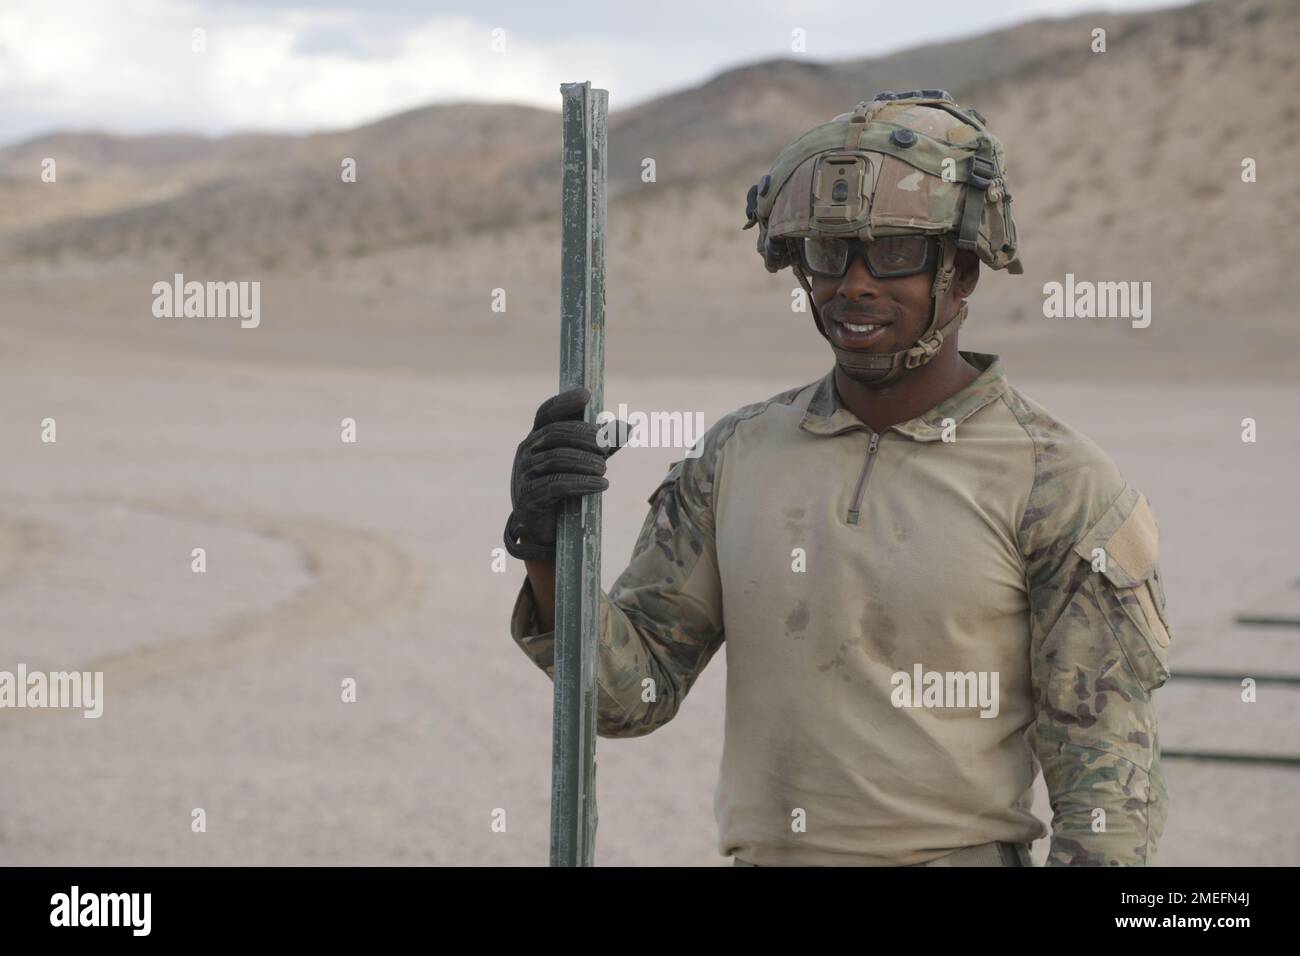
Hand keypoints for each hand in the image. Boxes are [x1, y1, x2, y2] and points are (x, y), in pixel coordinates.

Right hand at [504, 387, 622, 560]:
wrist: (544, 527)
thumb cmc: (564, 487)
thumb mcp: (584, 461)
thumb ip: (602, 444)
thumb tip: (629, 426)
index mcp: (538, 436)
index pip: (547, 412)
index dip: (564, 402)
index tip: (587, 396)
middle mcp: (527, 450)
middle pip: (556, 433)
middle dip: (585, 437)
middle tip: (606, 449)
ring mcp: (524, 473)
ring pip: (557, 458)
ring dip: (586, 462)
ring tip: (605, 469)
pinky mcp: (528, 496)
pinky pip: (556, 484)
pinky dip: (582, 483)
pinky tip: (601, 485)